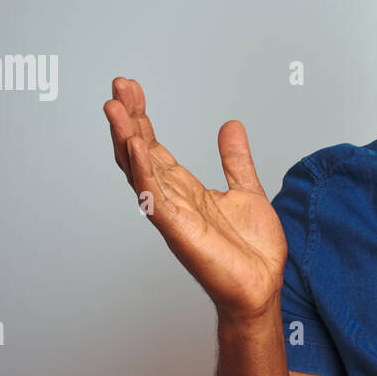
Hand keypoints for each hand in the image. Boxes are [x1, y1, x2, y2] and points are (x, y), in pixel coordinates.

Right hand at [103, 77, 286, 322]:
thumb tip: (230, 125)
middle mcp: (172, 200)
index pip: (154, 146)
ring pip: (139, 172)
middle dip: (127, 119)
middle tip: (118, 87)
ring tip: (114, 109)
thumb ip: (235, 160)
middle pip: (139, 153)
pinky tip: (136, 146)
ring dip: (125, 139)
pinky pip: (154, 198)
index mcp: (185, 189)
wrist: (262, 288)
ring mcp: (172, 215)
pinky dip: (144, 172)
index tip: (131, 88)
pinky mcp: (179, 231)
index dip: (141, 117)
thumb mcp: (247, 191)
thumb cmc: (251, 252)